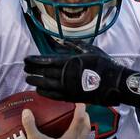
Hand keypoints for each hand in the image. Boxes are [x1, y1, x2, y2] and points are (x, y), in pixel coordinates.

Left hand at [24, 46, 138, 104]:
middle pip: (44, 73)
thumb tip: (61, 41)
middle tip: (24, 69)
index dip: (35, 61)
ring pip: (47, 85)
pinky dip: (45, 93)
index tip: (26, 60)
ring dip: (36, 82)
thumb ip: (74, 46)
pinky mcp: (72, 97)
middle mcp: (66, 75)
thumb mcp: (90, 50)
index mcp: (69, 62)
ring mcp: (68, 88)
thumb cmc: (104, 64)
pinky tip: (39, 91)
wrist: (115, 82)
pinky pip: (55, 96)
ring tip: (28, 80)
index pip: (47, 61)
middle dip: (33, 71)